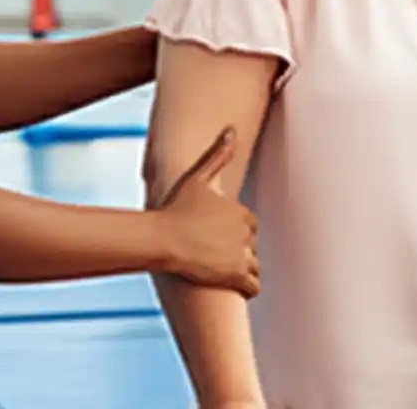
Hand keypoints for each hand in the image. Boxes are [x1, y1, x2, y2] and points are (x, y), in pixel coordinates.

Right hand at [156, 127, 260, 297]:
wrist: (161, 239)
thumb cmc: (176, 208)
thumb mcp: (197, 178)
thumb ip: (219, 154)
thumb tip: (232, 129)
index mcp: (241, 211)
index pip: (249, 225)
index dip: (233, 230)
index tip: (214, 233)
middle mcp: (246, 232)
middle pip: (251, 245)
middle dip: (237, 250)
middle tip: (213, 252)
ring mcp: (242, 255)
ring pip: (255, 266)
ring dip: (242, 269)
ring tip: (218, 268)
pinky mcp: (236, 276)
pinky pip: (254, 286)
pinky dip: (246, 287)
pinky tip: (229, 284)